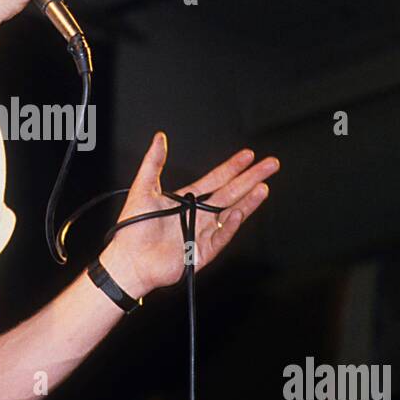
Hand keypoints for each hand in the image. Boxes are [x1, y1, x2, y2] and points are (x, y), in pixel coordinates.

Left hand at [99, 132, 278, 298]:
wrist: (129, 260)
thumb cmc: (132, 228)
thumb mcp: (143, 188)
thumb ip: (154, 162)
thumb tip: (159, 138)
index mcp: (186, 199)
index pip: (216, 179)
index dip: (232, 167)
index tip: (248, 155)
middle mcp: (198, 214)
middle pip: (231, 192)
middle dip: (251, 178)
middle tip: (270, 165)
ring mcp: (203, 232)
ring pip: (232, 213)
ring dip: (249, 200)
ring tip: (263, 186)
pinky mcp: (203, 251)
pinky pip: (222, 235)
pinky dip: (231, 224)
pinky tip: (241, 211)